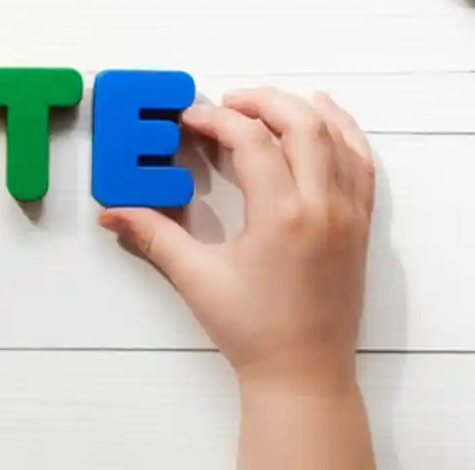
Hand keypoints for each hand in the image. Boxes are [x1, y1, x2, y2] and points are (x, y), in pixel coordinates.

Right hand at [100, 88, 374, 395]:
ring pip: (338, 137)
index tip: (191, 119)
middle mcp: (322, 206)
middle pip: (301, 123)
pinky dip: (345, 133)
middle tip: (227, 102)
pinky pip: (362, 164)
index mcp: (281, 216)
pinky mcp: (361, 226)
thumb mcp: (197, 278)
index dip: (217, 120)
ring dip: (304, 110)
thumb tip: (113, 211)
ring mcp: (348, 214)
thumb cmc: (253, 331)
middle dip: (262, 101)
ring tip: (269, 102)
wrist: (302, 374)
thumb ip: (154, 235)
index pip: (252, 141)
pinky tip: (327, 120)